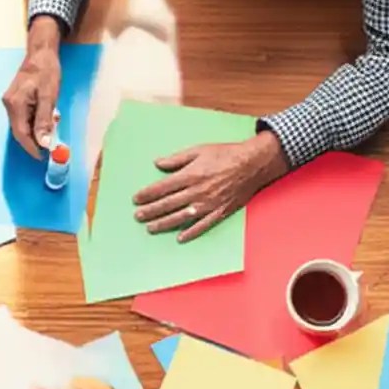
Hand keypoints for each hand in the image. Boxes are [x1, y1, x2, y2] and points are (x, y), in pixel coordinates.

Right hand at [3, 18, 62, 158]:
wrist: (41, 52)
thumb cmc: (46, 71)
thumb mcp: (49, 96)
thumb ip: (44, 120)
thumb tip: (44, 143)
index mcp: (14, 104)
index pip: (21, 134)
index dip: (31, 148)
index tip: (43, 157)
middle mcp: (9, 105)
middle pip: (20, 131)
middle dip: (35, 141)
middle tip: (52, 146)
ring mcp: (11, 102)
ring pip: (23, 125)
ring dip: (37, 131)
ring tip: (52, 129)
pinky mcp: (16, 101)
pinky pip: (24, 118)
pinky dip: (35, 123)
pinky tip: (47, 119)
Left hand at [133, 131, 287, 241]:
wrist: (253, 164)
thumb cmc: (226, 154)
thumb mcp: (199, 150)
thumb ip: (177, 158)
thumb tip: (157, 163)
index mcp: (191, 175)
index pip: (162, 188)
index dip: (147, 194)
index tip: (136, 199)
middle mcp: (197, 192)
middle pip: (168, 204)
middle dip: (150, 211)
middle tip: (137, 216)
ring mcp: (209, 204)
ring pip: (181, 217)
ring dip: (164, 223)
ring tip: (150, 228)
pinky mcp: (220, 211)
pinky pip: (203, 225)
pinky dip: (191, 232)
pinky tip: (180, 238)